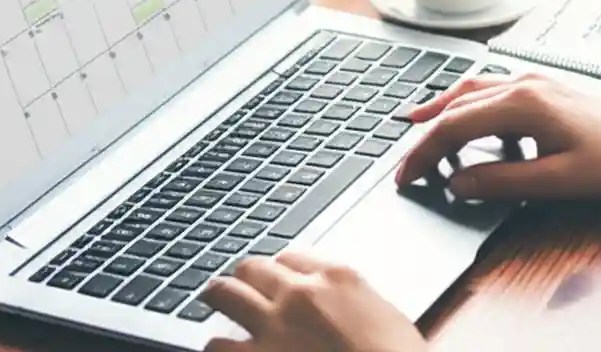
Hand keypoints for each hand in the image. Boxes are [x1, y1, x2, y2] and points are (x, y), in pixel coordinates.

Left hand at [201, 251, 426, 351]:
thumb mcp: (385, 318)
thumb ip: (352, 305)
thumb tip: (342, 312)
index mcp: (338, 278)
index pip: (292, 257)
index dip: (281, 270)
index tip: (279, 279)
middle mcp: (300, 294)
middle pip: (253, 267)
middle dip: (244, 277)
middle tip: (239, 287)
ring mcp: (273, 327)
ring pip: (224, 295)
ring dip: (221, 301)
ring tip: (217, 307)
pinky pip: (215, 345)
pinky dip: (217, 346)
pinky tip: (220, 348)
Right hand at [395, 73, 600, 199]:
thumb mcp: (557, 182)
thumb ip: (502, 181)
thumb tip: (458, 182)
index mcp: (522, 104)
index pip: (453, 127)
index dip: (423, 153)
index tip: (405, 177)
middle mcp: (523, 85)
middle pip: (456, 106)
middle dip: (426, 136)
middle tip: (406, 165)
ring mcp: (534, 84)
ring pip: (472, 92)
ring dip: (443, 115)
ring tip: (422, 138)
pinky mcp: (544, 91)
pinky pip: (492, 94)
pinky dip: (469, 111)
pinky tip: (472, 134)